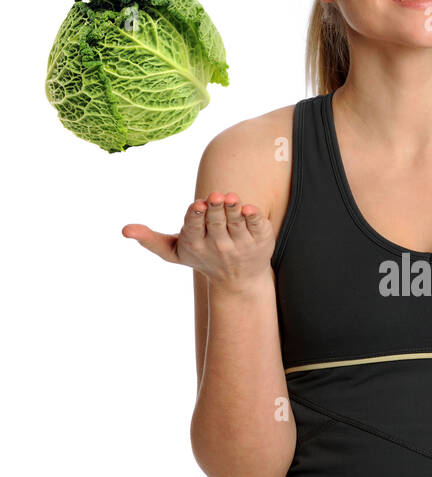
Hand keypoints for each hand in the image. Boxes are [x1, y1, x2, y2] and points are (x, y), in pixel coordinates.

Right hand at [122, 191, 274, 287]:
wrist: (238, 280)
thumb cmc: (201, 257)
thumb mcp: (175, 252)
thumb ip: (151, 240)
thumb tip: (124, 230)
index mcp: (196, 245)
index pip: (195, 229)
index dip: (196, 217)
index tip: (196, 205)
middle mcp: (219, 246)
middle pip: (215, 223)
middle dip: (214, 209)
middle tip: (214, 196)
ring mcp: (241, 244)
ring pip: (236, 224)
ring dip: (233, 210)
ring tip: (230, 197)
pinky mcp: (261, 240)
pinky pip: (257, 227)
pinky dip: (253, 218)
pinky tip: (248, 208)